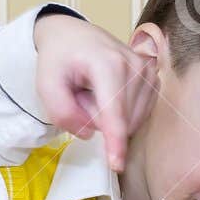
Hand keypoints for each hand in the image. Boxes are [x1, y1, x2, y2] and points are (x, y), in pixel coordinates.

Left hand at [33, 12, 157, 171]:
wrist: (73, 35)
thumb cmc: (59, 59)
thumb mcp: (46, 84)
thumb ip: (62, 112)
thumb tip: (89, 133)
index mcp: (107, 63)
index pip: (114, 111)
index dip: (115, 141)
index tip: (116, 164)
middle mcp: (134, 65)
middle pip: (121, 120)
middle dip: (97, 118)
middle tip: (81, 94)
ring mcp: (148, 71)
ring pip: (132, 120)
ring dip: (109, 116)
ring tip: (94, 91)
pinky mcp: (153, 78)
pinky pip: (140, 114)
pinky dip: (121, 112)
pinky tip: (109, 94)